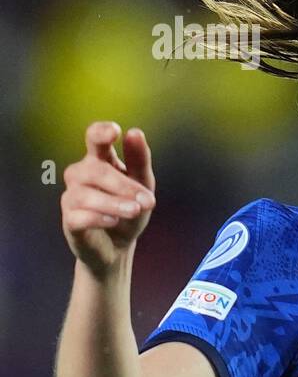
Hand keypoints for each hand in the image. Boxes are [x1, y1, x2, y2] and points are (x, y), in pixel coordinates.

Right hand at [61, 122, 156, 276]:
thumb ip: (140, 159)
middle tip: (149, 201)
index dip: (100, 132)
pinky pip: (78, 216)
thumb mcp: (143, 182)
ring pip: (85, 194)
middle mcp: (81, 174)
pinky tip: (114, 221)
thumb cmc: (130, 207)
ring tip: (135, 211)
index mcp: (100, 159)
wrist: (120, 244)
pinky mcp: (70, 220)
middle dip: (123, 185)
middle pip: (94, 170)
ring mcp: (72, 197)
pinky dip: (98, 218)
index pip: (94, 138)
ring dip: (114, 203)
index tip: (114, 132)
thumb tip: (134, 132)